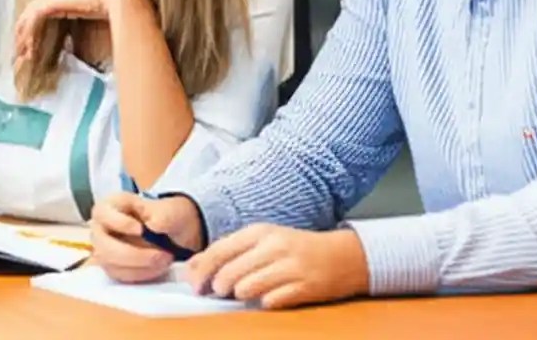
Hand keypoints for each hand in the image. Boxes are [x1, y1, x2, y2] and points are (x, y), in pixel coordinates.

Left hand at [14, 0, 142, 63]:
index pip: (40, 9)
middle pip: (31, 12)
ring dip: (25, 37)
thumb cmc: (109, 5)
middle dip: (24, 34)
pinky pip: (34, 18)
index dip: (33, 28)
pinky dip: (30, 34)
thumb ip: (74, 19)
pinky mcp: (51, 0)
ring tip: (25, 54)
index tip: (31, 45)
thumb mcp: (87, 13)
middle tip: (21, 53)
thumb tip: (69, 38)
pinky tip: (31, 47)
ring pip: (29, 16)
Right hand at [89, 193, 204, 282]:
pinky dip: (142, 274)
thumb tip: (154, 225)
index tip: (141, 230)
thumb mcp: (168, 210)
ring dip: (141, 266)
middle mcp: (100, 228)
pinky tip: (159, 267)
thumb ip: (162, 215)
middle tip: (161, 254)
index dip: (120, 223)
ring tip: (165, 260)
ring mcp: (103, 249)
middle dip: (134, 254)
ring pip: (111, 265)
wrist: (172, 233)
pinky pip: (121, 275)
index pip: (103, 214)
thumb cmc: (164, 216)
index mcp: (109, 206)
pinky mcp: (112, 266)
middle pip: (104, 246)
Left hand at [185, 224, 369, 309]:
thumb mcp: (263, 240)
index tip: (195, 285)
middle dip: (219, 287)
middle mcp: (274, 247)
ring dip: (240, 296)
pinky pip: (270, 301)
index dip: (202, 271)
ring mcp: (290, 267)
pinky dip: (264, 303)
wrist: (343, 256)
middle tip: (221, 291)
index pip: (219, 251)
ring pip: (246, 288)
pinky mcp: (304, 287)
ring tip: (244, 293)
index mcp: (260, 232)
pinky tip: (268, 298)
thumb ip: (230, 251)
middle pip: (230, 273)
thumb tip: (193, 268)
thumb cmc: (295, 249)